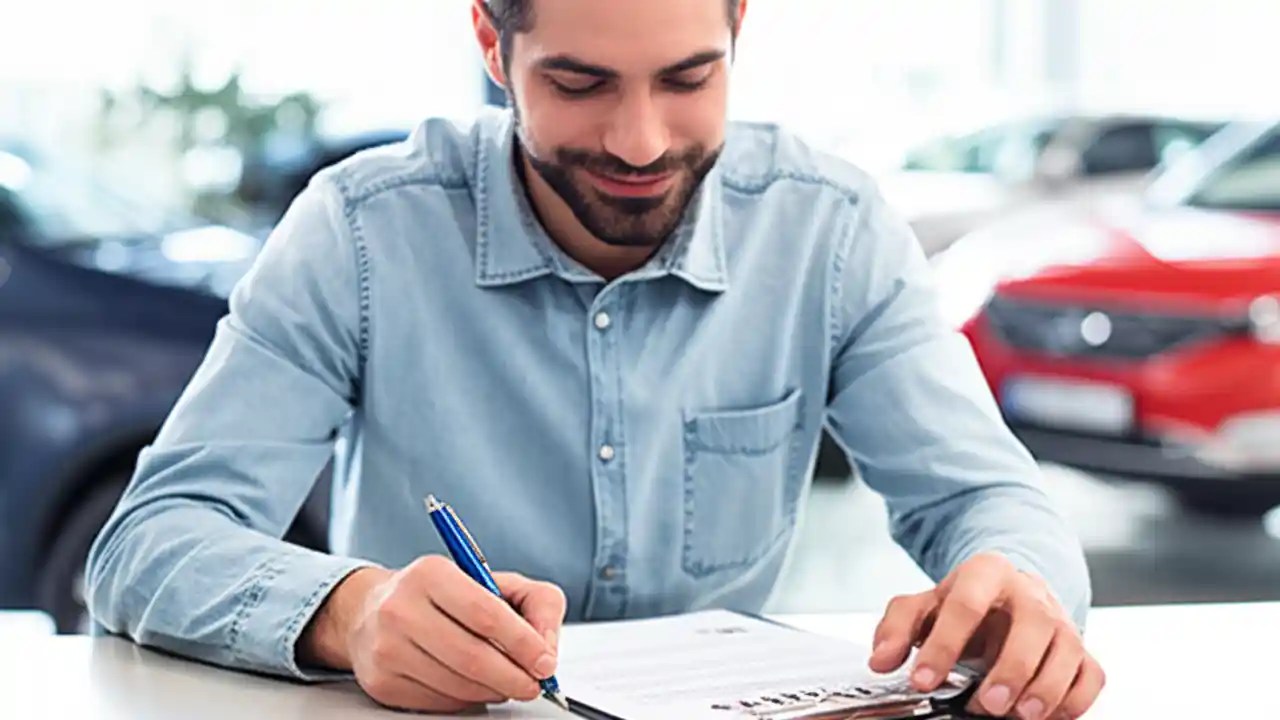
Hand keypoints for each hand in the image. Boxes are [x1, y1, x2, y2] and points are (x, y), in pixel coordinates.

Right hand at [300, 557, 566, 713]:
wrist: (371, 611)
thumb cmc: (441, 595)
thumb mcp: (493, 579)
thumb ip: (535, 602)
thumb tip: (547, 647)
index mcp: (431, 574)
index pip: (486, 614)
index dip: (523, 643)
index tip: (545, 662)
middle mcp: (401, 609)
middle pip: (473, 657)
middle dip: (514, 677)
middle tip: (534, 683)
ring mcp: (387, 648)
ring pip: (458, 685)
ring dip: (494, 690)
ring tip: (506, 681)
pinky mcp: (381, 682)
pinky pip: (439, 702)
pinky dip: (468, 699)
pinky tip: (474, 684)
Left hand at [868, 553, 1103, 718]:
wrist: (1005, 596)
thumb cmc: (963, 604)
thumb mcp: (923, 607)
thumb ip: (896, 627)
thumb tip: (881, 660)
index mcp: (986, 572)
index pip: (965, 603)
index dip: (942, 644)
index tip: (923, 680)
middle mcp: (1030, 593)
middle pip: (1033, 623)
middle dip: (1010, 668)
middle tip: (985, 703)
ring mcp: (1060, 621)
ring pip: (1068, 650)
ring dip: (1046, 689)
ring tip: (1018, 714)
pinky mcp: (1081, 650)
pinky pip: (1091, 675)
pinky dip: (1075, 700)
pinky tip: (1048, 715)